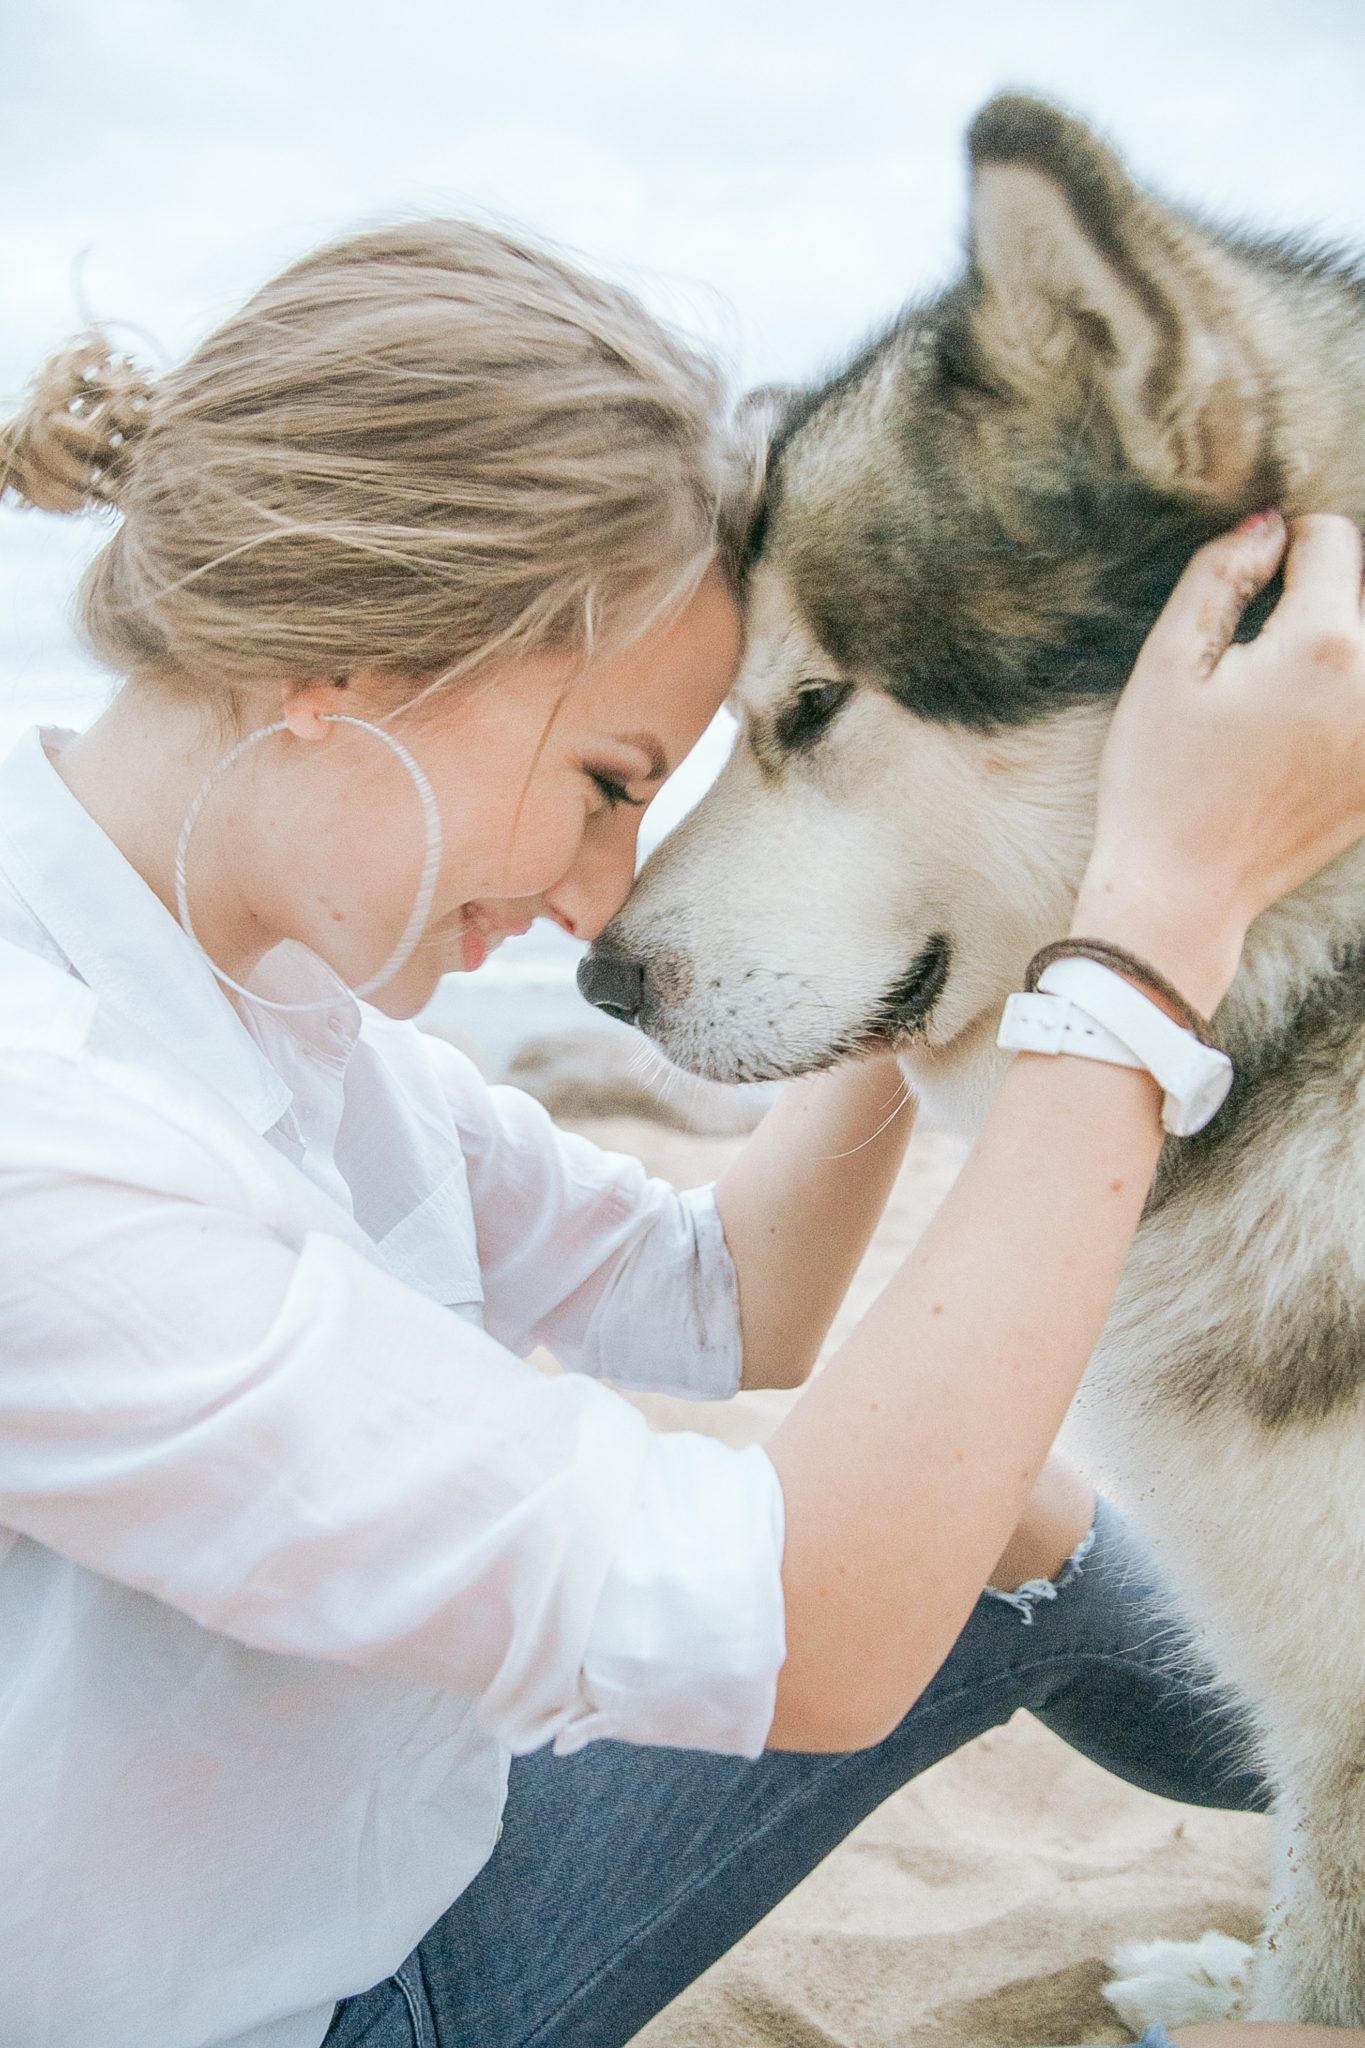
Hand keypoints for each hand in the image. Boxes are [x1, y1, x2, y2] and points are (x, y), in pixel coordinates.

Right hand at [1074, 512, 1364, 1012]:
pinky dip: (1350, 695)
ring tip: (1291, 683)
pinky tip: (1304, 730)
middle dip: (1327, 594)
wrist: (1183, 893)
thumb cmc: (1160, 780)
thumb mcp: (1166, 666)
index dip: (1284, 549)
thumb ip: (1219, 575)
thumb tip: (1269, 526)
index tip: (1248, 590)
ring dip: (1344, 643)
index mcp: (1321, 645)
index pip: (1334, 539)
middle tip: (1269, 642)